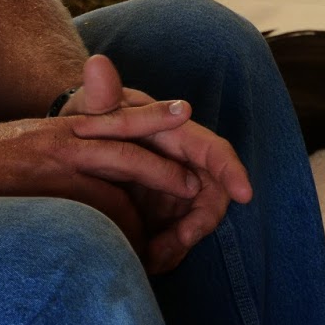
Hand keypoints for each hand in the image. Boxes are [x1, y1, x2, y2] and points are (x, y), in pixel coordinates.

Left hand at [64, 55, 252, 272]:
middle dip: (201, 222)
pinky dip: (166, 251)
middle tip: (176, 244)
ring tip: (153, 258)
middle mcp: (185, 163)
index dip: (232, 171)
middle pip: (213, 195)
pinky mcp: (164, 212)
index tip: (245, 194)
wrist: (79, 142)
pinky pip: (176, 237)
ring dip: (180, 242)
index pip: (214, 151)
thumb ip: (100, 93)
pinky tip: (146, 261)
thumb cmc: (93, 117)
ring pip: (195, 221)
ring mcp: (177, 189)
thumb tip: (96, 63)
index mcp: (178, 135)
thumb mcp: (95, 106)